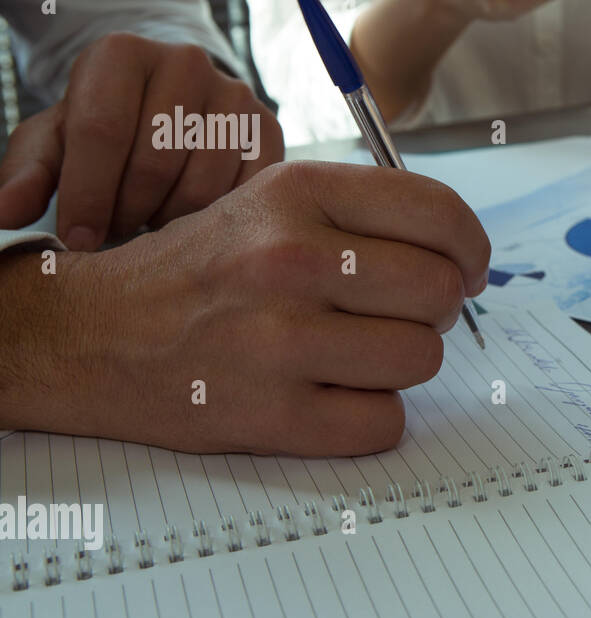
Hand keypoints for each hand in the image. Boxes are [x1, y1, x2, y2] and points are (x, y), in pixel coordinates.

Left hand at [0, 32, 282, 250]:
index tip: (77, 237)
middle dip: (127, 212)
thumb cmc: (105, 129)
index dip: (85, 194)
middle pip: (153, 163)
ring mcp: (235, 94)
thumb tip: (5, 213)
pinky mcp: (268, 129)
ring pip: (200, 186)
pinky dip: (214, 220)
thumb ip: (28, 174)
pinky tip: (190, 217)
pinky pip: (242, 195)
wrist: (170, 107)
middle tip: (117, 230)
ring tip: (150, 220)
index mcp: (121, 53)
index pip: (101, 130)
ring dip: (169, 221)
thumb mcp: (56, 142)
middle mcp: (185, 61)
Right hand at [0, 160, 490, 456]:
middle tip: (398, 316)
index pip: (440, 214)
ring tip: (353, 354)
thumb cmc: (201, 270)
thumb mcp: (271, 204)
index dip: (471, 250)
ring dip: (401, 364)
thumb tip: (463, 255)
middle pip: (440, 293)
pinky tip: (332, 397)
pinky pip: (384, 424)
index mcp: (297, 194)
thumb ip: (365, 216)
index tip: (468, 271)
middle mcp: (289, 260)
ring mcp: (278, 342)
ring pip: (421, 359)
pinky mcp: (270, 416)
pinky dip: (371, 418)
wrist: (92, 334)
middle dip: (435, 310)